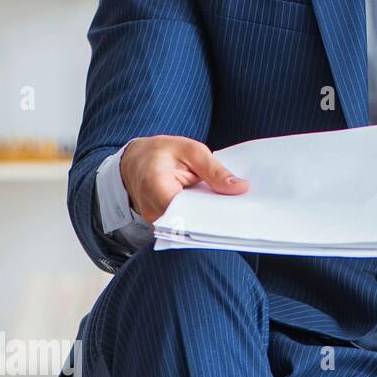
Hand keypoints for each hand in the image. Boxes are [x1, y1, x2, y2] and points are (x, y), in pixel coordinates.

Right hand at [119, 135, 247, 223]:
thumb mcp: (192, 151)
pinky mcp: (161, 223)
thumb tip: (241, 188)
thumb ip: (215, 171)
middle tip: (241, 210)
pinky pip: (184, 224)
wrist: (136, 159)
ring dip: (209, 218)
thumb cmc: (163, 152)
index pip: (187, 211)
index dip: (213, 213)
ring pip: (188, 226)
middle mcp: (152, 209)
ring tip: (230, 208)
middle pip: (190, 223)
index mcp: (156, 186)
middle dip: (216, 217)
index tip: (236, 211)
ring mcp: (156, 220)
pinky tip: (215, 209)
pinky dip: (200, 217)